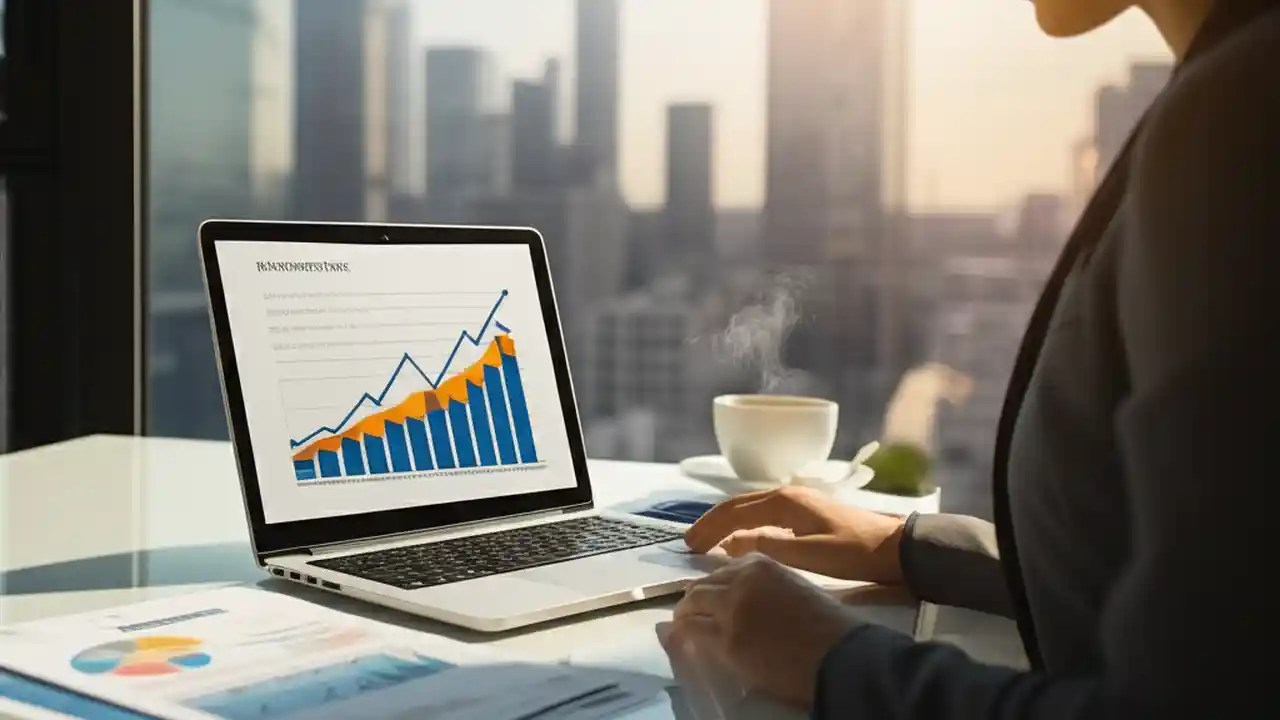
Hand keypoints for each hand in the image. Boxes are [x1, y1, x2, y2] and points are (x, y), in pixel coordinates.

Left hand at [672, 553, 859, 707]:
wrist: (839, 653)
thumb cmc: (829, 625)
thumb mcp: (796, 588)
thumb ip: (768, 586)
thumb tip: (750, 601)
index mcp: (761, 564)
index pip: (724, 569)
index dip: (716, 585)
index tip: (712, 596)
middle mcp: (740, 580)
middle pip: (703, 584)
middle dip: (695, 598)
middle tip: (691, 612)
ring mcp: (730, 609)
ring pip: (692, 604)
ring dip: (685, 615)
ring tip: (683, 626)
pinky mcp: (725, 641)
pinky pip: (691, 632)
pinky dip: (682, 635)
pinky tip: (680, 640)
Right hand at [685, 485, 906, 583]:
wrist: (896, 547)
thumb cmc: (854, 552)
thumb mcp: (810, 554)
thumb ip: (769, 546)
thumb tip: (732, 543)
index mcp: (785, 501)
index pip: (734, 511)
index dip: (709, 527)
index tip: (689, 545)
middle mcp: (787, 494)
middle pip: (738, 505)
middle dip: (712, 522)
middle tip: (690, 543)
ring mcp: (797, 501)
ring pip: (750, 508)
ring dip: (727, 522)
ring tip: (709, 542)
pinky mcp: (806, 512)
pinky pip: (764, 514)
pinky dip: (744, 525)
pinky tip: (742, 541)